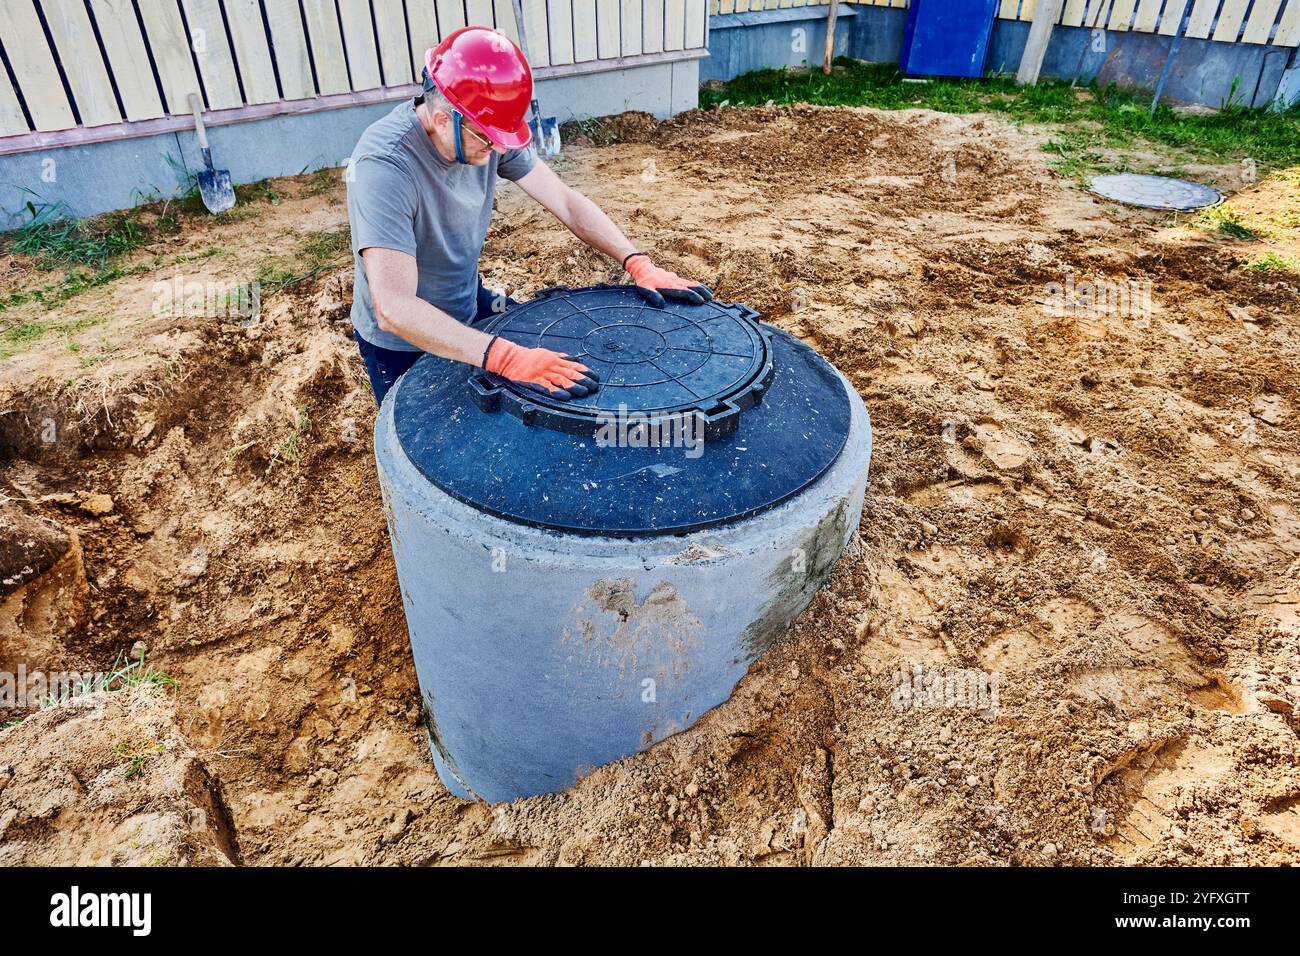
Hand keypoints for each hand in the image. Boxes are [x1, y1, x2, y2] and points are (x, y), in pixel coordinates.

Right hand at [483, 336, 599, 399]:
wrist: (510, 359)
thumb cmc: (529, 357)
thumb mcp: (547, 353)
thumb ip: (562, 357)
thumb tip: (576, 359)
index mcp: (555, 359)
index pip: (574, 365)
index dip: (586, 372)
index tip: (596, 377)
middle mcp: (551, 366)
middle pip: (571, 373)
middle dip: (584, 381)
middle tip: (594, 387)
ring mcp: (543, 374)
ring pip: (562, 380)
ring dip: (574, 387)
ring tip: (584, 393)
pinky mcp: (534, 381)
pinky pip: (547, 387)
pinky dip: (557, 392)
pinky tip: (566, 397)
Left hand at [624, 253, 713, 308]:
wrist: (644, 269)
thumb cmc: (645, 282)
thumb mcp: (646, 290)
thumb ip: (653, 297)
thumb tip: (661, 305)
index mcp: (670, 286)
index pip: (685, 291)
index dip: (694, 296)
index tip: (701, 301)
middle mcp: (676, 282)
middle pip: (692, 286)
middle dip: (702, 292)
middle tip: (710, 298)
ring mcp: (677, 279)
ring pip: (692, 283)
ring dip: (702, 288)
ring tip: (710, 294)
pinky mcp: (677, 278)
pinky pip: (689, 282)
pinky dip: (697, 285)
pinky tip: (700, 288)